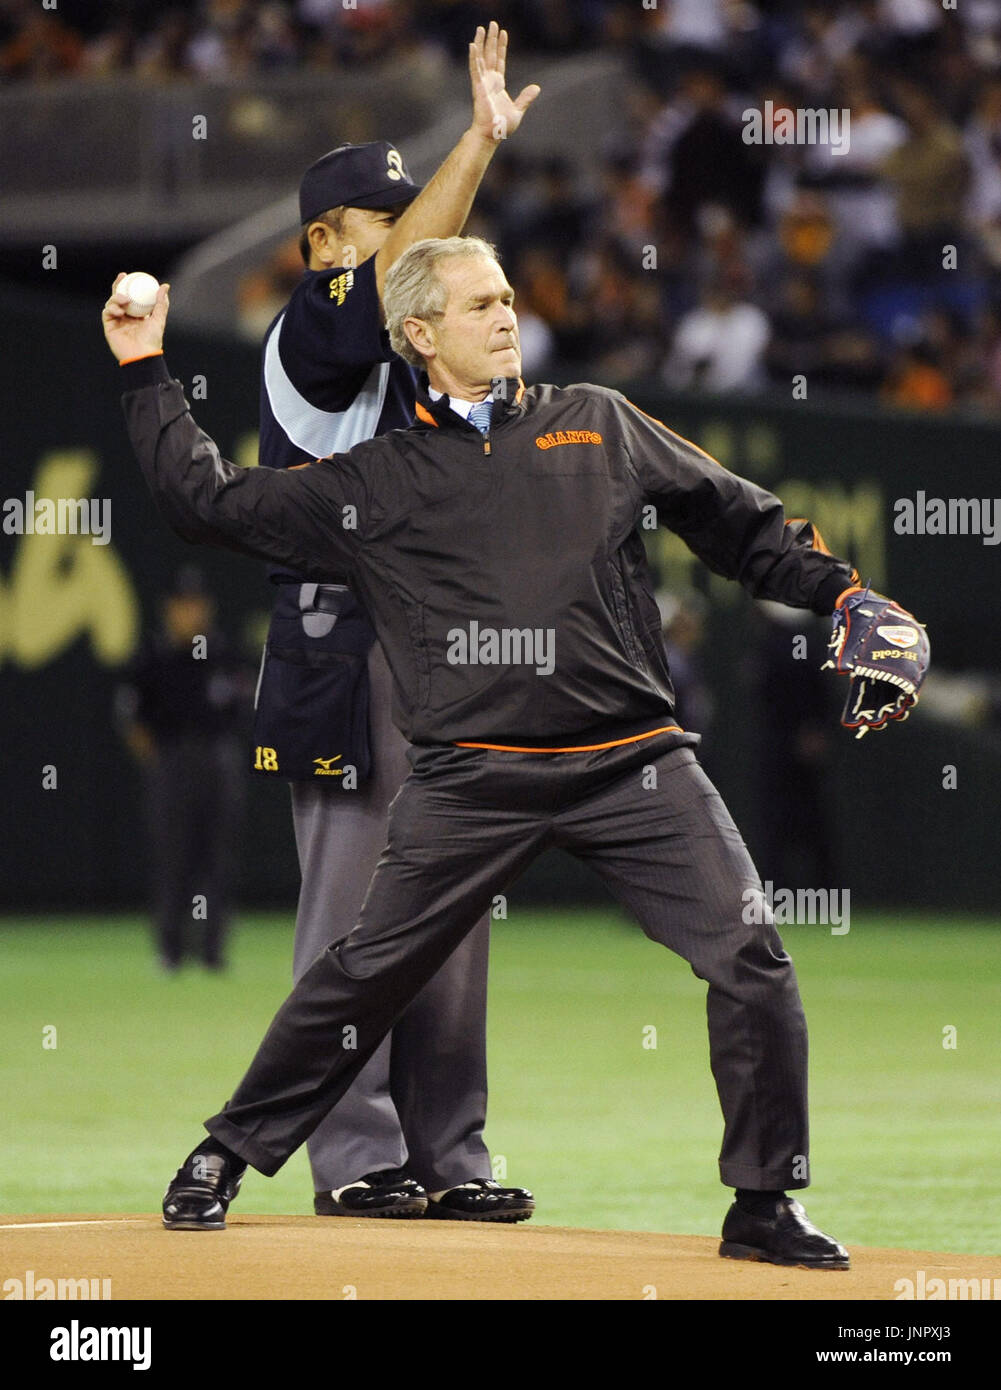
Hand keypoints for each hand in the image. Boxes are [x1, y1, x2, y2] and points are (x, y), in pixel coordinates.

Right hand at [102, 272, 169, 362]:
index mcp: (137, 314)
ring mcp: (116, 321)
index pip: (131, 296)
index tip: (129, 275)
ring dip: (116, 298)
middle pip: (118, 297)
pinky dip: (112, 309)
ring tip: (125, 300)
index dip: (128, 285)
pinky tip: (119, 311)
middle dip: (118, 285)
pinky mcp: (109, 327)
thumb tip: (165, 286)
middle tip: (122, 277)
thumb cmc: (152, 340)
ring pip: (111, 303)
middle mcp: (125, 316)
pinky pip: (107, 313)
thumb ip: (161, 303)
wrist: (142, 356)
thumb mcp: (158, 319)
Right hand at [468, 20, 539, 142]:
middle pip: (490, 55)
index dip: (501, 47)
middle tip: (492, 23)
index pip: (499, 61)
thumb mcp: (518, 110)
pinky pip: (475, 69)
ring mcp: (482, 83)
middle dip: (491, 39)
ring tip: (481, 28)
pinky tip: (472, 45)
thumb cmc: (501, 127)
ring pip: (481, 58)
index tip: (503, 33)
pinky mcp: (478, 87)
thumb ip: (526, 98)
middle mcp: (489, 81)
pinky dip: (473, 57)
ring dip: (481, 43)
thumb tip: (536, 88)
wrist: (492, 135)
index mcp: (498, 85)